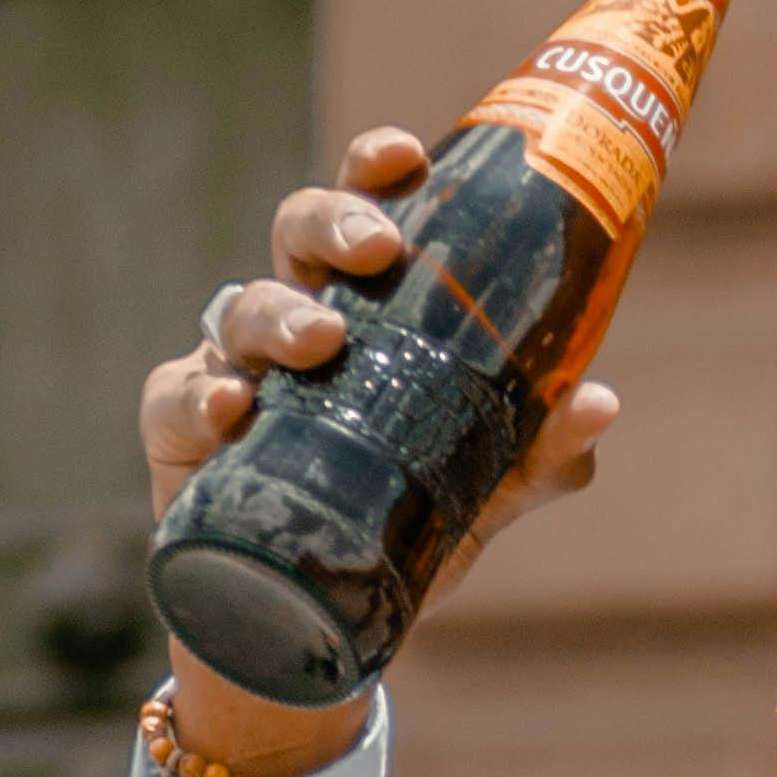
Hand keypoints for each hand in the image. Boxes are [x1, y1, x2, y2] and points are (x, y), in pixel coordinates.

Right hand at [134, 129, 623, 773]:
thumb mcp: (485, 493)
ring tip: (319, 342)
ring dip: (280, 313)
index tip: (406, 157)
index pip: (371, 209)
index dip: (377, 168)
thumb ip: (541, 453)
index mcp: (372, 305)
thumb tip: (598, 403)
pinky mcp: (181, 428)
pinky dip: (201, 396)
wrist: (322, 620)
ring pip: (241, 306)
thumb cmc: (402, 521)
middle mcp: (300, 316)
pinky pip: (177, 396)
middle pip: (299, 231)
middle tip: (376, 249)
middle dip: (331, 221)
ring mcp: (234, 366)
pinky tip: (232, 408)